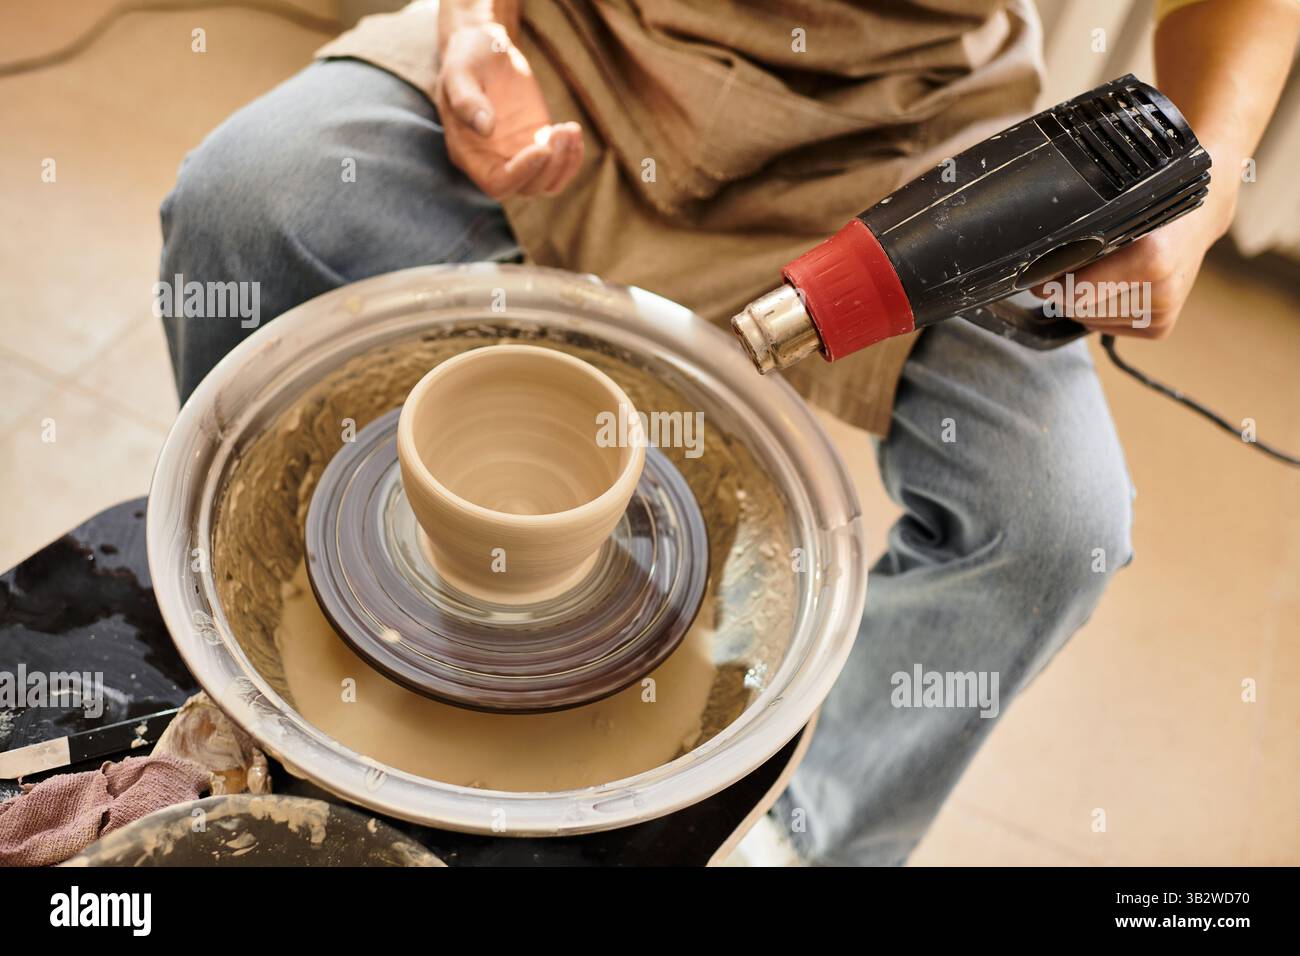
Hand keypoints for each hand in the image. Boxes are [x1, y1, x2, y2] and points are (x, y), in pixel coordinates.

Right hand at [435, 22, 583, 199]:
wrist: (485, 48)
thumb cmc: (467, 57)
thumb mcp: (460, 71)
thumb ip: (467, 100)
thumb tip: (485, 127)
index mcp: (468, 153)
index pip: (496, 183)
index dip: (521, 174)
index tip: (542, 148)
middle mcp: (493, 161)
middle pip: (527, 188)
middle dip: (550, 166)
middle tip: (562, 130)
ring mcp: (517, 155)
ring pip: (546, 182)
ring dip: (565, 163)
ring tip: (570, 129)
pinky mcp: (536, 143)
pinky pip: (559, 168)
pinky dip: (572, 158)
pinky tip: (574, 132)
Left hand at [1036, 170, 1234, 340]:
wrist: (1195, 221)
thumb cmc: (1150, 213)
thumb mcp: (1116, 214)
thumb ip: (1080, 240)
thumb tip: (1039, 269)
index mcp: (1151, 259)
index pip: (1076, 292)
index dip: (1050, 285)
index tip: (1038, 277)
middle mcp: (1161, 290)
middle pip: (1079, 308)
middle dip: (1064, 293)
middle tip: (1067, 271)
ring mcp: (1163, 313)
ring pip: (1089, 320)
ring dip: (1081, 303)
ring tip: (1100, 274)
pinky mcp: (1160, 328)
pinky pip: (1105, 328)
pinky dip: (1098, 312)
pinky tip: (1114, 289)